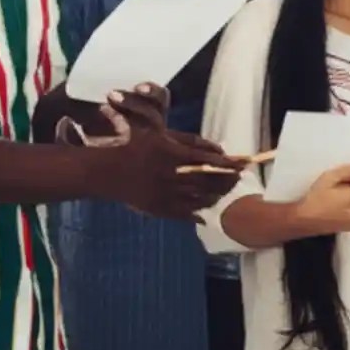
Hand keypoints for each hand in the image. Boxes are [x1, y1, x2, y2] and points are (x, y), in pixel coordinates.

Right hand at [79, 82, 249, 221]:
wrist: (107, 172)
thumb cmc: (136, 146)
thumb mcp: (161, 135)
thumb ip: (190, 140)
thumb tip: (218, 147)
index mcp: (171, 153)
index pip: (208, 159)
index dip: (228, 162)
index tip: (243, 163)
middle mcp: (169, 175)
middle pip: (207, 180)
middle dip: (226, 179)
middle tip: (240, 178)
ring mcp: (164, 194)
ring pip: (198, 198)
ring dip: (216, 195)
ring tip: (227, 192)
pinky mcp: (158, 209)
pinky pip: (184, 213)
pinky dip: (198, 212)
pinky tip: (208, 211)